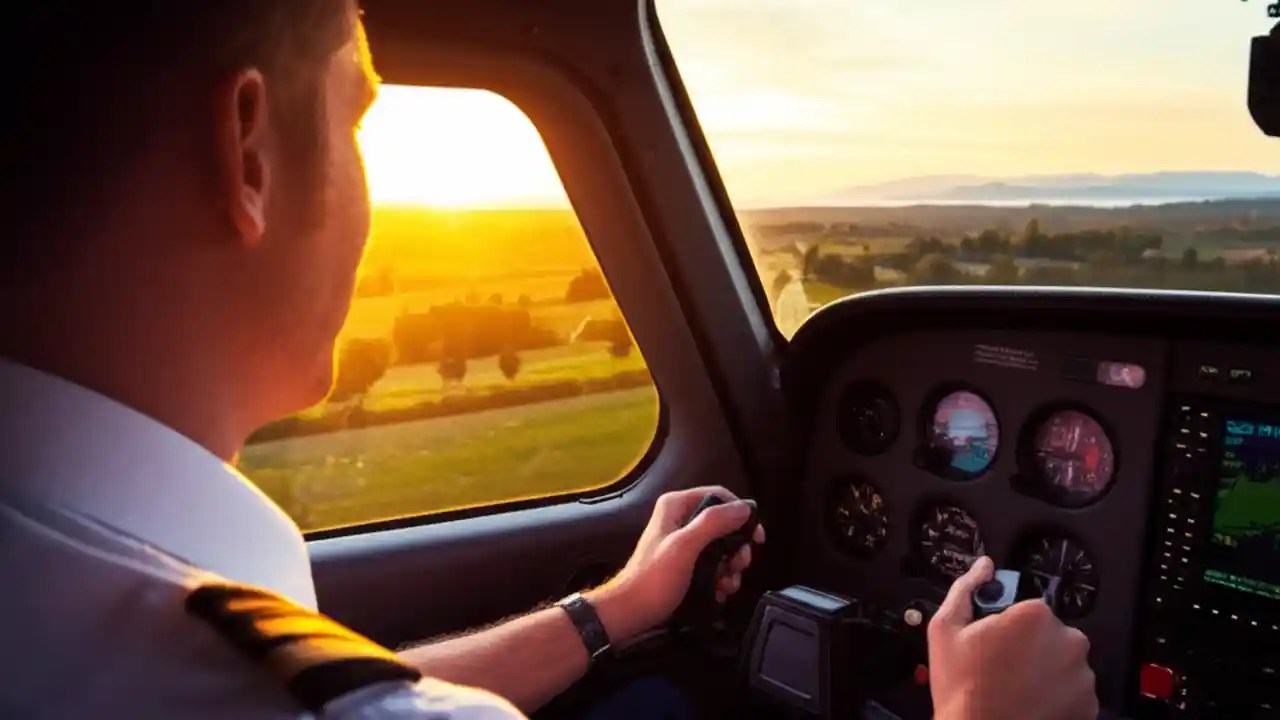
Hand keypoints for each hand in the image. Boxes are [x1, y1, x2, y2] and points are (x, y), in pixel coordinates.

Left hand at [587, 486, 764, 643]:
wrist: (631, 612)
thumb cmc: (655, 578)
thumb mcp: (685, 547)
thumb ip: (713, 523)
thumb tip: (745, 507)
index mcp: (676, 506)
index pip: (719, 496)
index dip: (741, 514)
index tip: (756, 539)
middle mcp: (680, 518)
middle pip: (724, 523)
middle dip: (737, 547)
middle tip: (739, 567)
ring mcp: (682, 541)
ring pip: (721, 546)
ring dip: (731, 567)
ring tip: (728, 585)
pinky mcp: (685, 563)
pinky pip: (712, 563)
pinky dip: (721, 577)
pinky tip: (721, 591)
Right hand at [928, 557, 1097, 719]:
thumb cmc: (961, 686)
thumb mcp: (945, 630)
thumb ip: (966, 589)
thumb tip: (985, 565)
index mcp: (1035, 616)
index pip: (1029, 609)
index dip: (1009, 626)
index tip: (994, 644)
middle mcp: (1069, 640)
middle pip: (1050, 635)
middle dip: (1031, 647)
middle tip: (1002, 669)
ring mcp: (1083, 676)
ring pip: (1063, 663)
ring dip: (1046, 671)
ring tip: (1016, 690)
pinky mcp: (1089, 706)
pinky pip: (1073, 691)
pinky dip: (1057, 697)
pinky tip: (1031, 705)